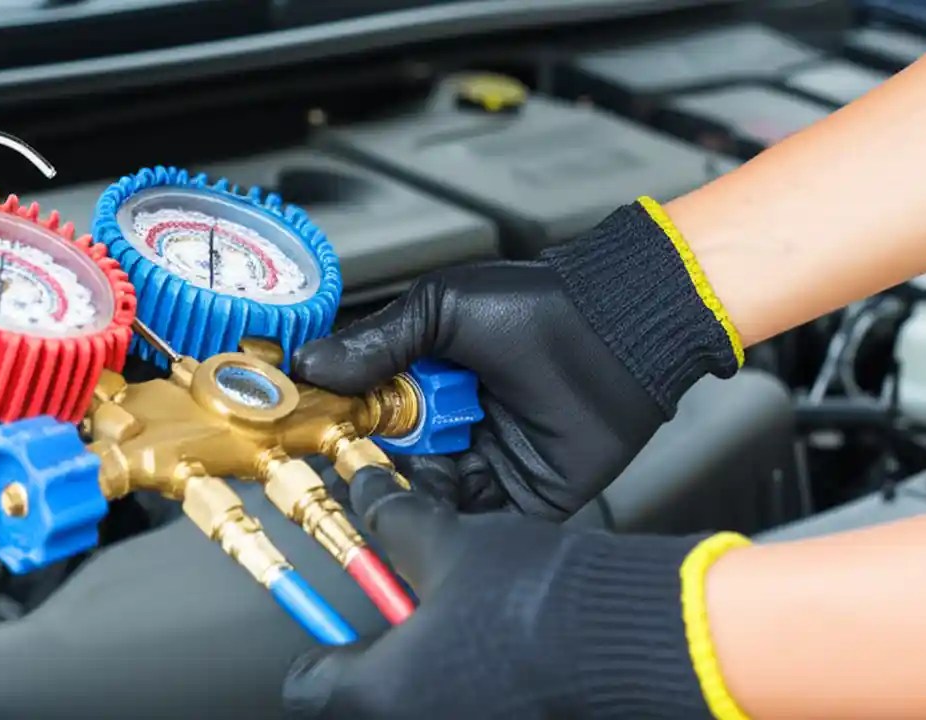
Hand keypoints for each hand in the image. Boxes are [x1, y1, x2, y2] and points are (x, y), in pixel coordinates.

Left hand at [282, 467, 713, 719]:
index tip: (336, 616)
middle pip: (358, 699)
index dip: (318, 641)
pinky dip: (462, 682)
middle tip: (401, 609)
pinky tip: (492, 642)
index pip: (305, 686)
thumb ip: (394, 523)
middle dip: (376, 655)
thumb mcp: (446, 543)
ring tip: (453, 617)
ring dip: (421, 666)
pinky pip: (460, 705)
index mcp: (380, 694)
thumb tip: (368, 498)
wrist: (631, 634)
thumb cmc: (537, 602)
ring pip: (414, 703)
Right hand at [294, 201, 742, 519]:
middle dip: (373, 470)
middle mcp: (457, 426)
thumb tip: (310, 363)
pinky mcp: (527, 496)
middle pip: (396, 465)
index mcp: (431, 382)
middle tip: (352, 469)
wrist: (615, 329)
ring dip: (407, 499)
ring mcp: (490, 464)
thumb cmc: (536, 306)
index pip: (372, 418)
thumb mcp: (439, 310)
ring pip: (432, 499)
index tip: (319, 435)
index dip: (345, 429)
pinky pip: (481, 523)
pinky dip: (453, 525)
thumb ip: (376, 342)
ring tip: (388, 491)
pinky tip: (430, 514)